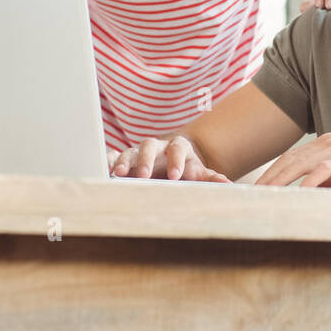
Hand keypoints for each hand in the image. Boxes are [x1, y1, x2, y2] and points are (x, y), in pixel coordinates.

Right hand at [108, 137, 231, 181]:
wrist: (172, 163)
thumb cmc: (186, 169)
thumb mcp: (199, 172)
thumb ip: (211, 178)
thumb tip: (228, 185)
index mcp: (177, 147)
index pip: (177, 149)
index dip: (176, 161)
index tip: (176, 176)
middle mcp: (156, 147)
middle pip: (149, 146)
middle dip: (145, 160)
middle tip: (142, 176)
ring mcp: (138, 152)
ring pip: (129, 151)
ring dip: (123, 162)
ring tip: (117, 174)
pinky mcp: (124, 159)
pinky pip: (112, 156)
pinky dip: (107, 161)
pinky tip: (101, 169)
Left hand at [253, 122, 330, 187]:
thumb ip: (330, 179)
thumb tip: (313, 194)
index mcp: (322, 145)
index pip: (290, 159)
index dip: (272, 173)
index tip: (256, 188)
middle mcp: (325, 143)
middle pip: (289, 160)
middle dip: (269, 177)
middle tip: (250, 193)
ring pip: (302, 163)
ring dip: (282, 178)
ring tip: (266, 193)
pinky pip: (326, 169)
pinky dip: (311, 180)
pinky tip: (300, 192)